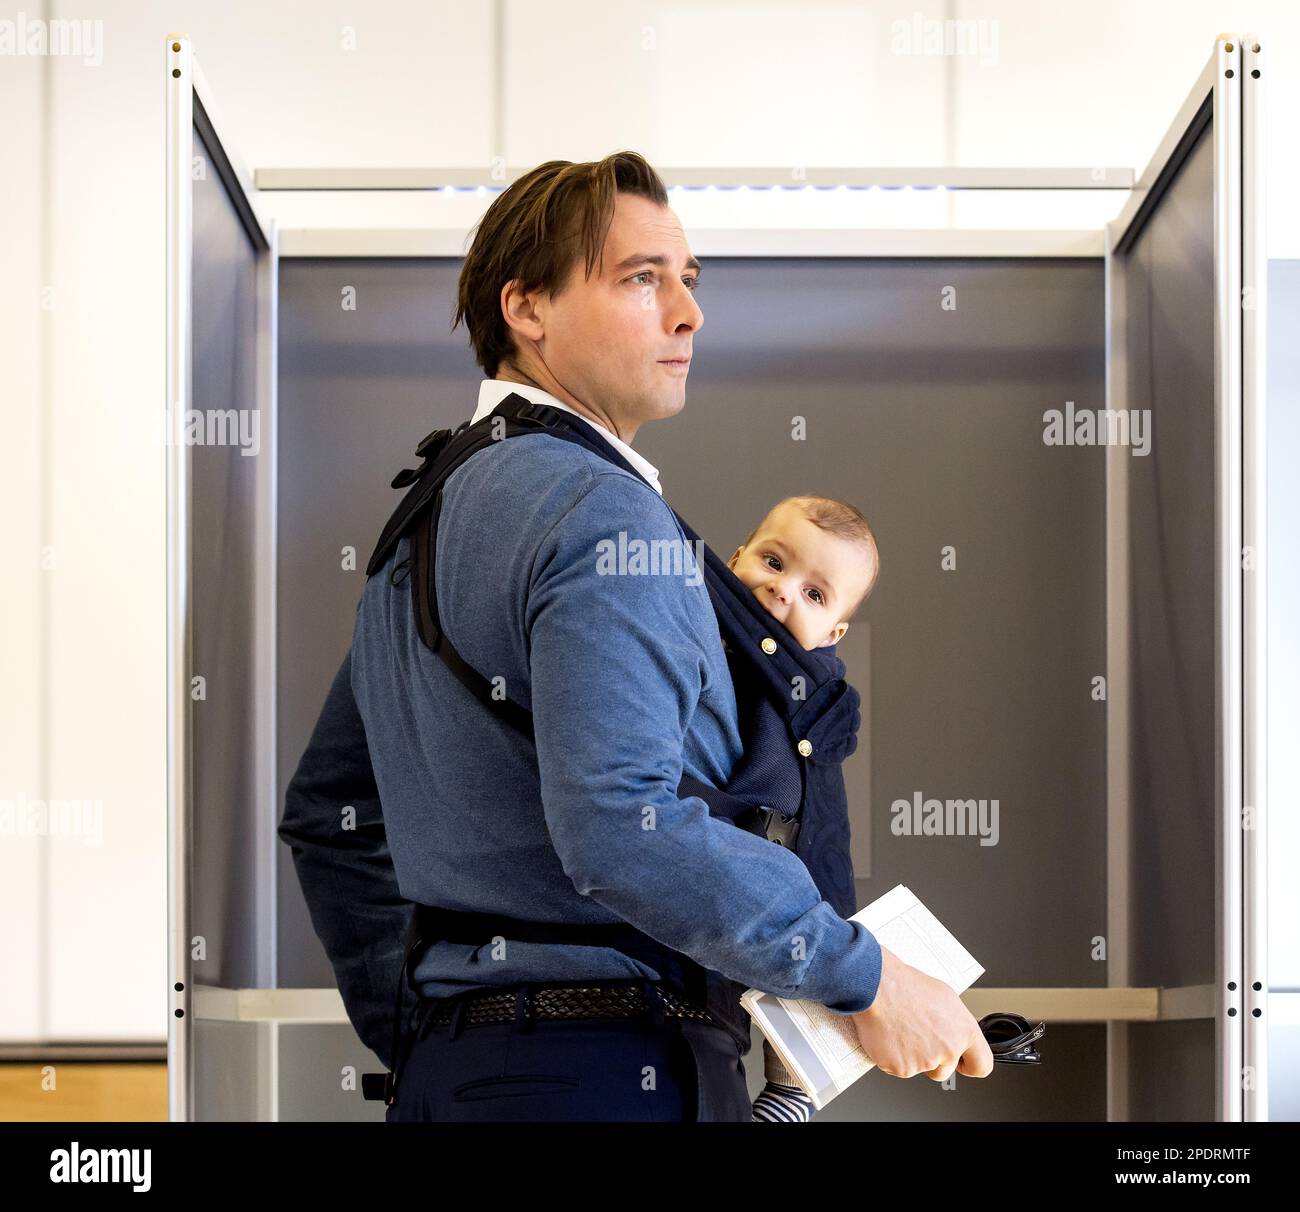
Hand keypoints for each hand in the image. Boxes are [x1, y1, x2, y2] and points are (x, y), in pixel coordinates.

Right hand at [849, 944, 993, 1080]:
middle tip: (917, 1037)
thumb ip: (953, 1023)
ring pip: (919, 1068)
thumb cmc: (906, 985)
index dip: (970, 1065)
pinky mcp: (903, 1069)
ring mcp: (925, 1062)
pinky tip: (889, 1035)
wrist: (877, 987)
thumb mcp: (943, 997)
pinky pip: (897, 1068)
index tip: (963, 1064)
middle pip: (945, 1070)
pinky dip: (891, 1056)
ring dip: (910, 1056)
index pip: (982, 1064)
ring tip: (900, 1029)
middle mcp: (948, 1050)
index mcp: (964, 1032)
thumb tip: (951, 1031)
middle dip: (932, 1059)